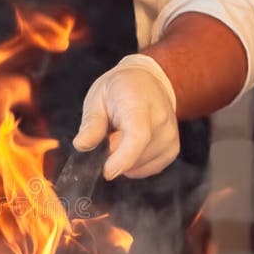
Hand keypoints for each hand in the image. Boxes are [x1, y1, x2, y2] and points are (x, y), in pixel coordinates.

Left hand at [73, 53, 178, 179]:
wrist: (148, 82)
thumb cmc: (120, 90)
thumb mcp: (98, 99)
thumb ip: (91, 124)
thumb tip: (81, 145)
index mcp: (140, 105)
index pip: (138, 136)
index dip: (122, 159)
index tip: (106, 172)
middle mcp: (161, 121)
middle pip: (134, 156)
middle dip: (113, 155)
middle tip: (110, 134)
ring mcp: (170, 137)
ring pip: (138, 166)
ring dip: (124, 159)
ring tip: (123, 135)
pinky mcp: (172, 150)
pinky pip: (147, 169)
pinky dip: (134, 164)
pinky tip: (132, 144)